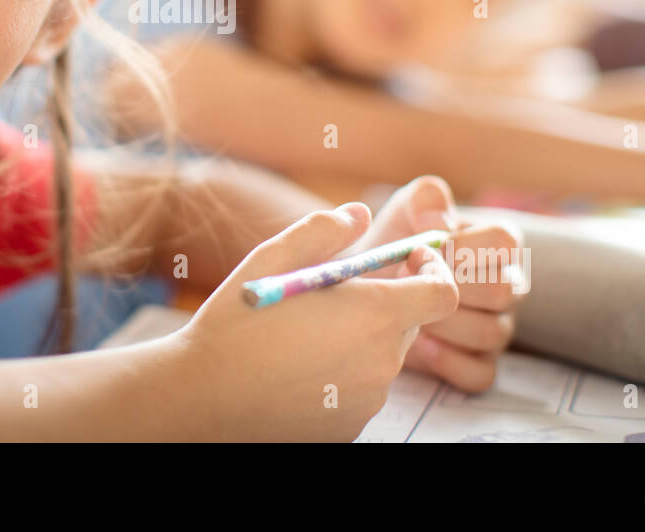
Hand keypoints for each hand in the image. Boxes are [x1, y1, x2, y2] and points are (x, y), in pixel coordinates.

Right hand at [176, 200, 458, 440]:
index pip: (443, 292)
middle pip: (410, 323)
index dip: (432, 268)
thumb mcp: (273, 258)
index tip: (406, 257)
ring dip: (360, 338)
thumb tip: (359, 215)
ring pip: (382, 357)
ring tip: (305, 332)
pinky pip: (360, 390)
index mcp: (373, 316)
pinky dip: (342, 373)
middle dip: (386, 301)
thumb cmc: (236, 322)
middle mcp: (381, 363)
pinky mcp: (349, 428)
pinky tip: (297, 367)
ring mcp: (367, 401)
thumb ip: (323, 229)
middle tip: (337, 292)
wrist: (200, 397)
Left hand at [345, 175, 526, 392]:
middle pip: (503, 290)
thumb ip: (426, 198)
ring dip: (444, 324)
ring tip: (411, 312)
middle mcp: (508, 286)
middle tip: (409, 283)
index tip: (425, 250)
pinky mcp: (481, 364)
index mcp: (497, 244)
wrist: (368, 289)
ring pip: (492, 332)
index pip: (505, 240)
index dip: (464, 246)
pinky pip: (481, 373)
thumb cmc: (394, 245)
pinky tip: (419, 345)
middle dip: (450, 287)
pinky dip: (447, 362)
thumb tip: (440, 221)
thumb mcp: (404, 210)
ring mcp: (499, 327)